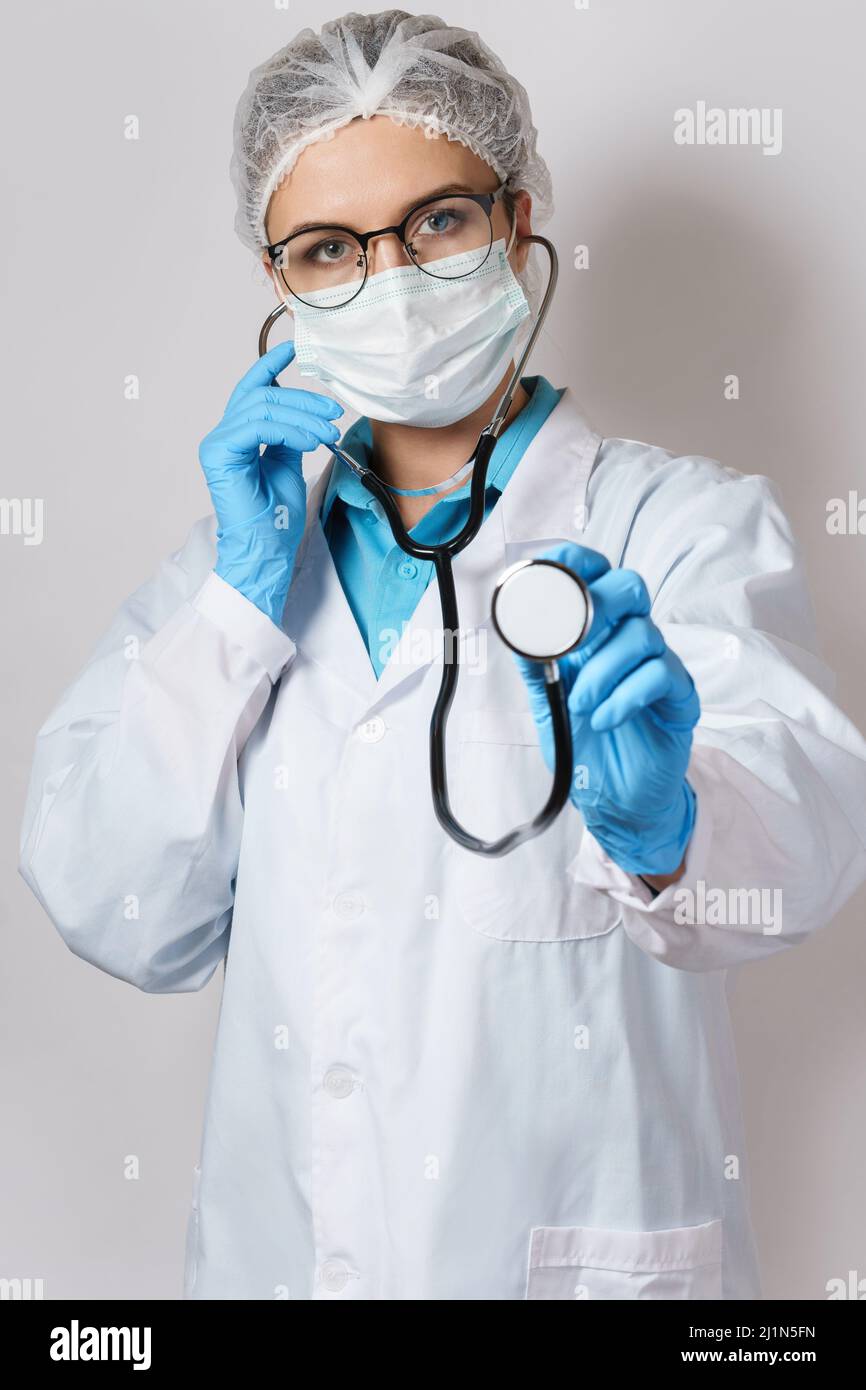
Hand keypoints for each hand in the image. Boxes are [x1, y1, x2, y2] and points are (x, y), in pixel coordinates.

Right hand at [199, 340, 343, 625]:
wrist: (266, 549)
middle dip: (303, 399)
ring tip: (325, 431)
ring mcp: (219, 443)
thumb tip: (304, 414)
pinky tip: (309, 440)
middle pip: (263, 394)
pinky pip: (257, 425)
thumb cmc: (277, 517)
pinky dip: (288, 428)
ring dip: (301, 415)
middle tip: (332, 412)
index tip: (294, 349)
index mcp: (239, 435)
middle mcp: (225, 435)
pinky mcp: (219, 453)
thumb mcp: (290, 464)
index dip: (271, 365)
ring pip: (263, 406)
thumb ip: (289, 436)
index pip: (254, 390)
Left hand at [514, 542, 699, 877]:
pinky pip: (659, 675)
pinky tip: (604, 720)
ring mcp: (658, 665)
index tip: (556, 575)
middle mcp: (628, 640)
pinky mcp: (679, 696)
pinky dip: (625, 696)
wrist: (613, 799)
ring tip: (580, 706)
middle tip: (572, 643)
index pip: (596, 576)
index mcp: (596, 632)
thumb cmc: (583, 743)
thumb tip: (513, 622)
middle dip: (597, 606)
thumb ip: (533, 660)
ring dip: (602, 670)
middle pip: (630, 588)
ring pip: (642, 634)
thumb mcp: (545, 699)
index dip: (578, 563)